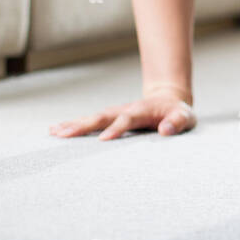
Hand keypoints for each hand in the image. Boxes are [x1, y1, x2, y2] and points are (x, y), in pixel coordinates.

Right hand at [49, 85, 195, 140]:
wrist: (169, 100)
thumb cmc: (178, 113)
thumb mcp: (186, 117)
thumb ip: (178, 122)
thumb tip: (166, 131)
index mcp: (142, 112)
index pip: (127, 120)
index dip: (116, 129)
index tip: (103, 140)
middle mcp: (124, 110)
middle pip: (102, 117)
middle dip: (83, 125)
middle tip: (64, 134)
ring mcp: (115, 113)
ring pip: (92, 118)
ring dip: (73, 125)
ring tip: (53, 132)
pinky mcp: (110, 118)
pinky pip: (90, 122)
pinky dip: (73, 125)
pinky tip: (55, 131)